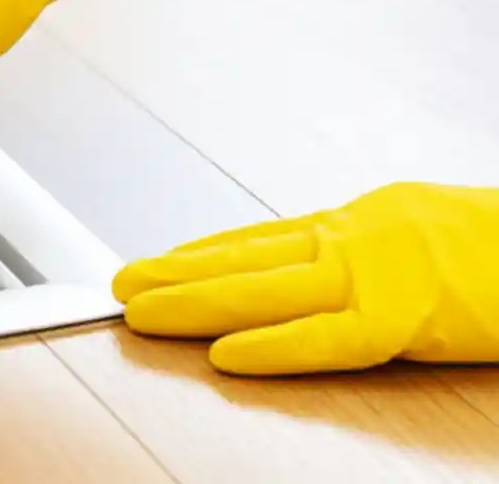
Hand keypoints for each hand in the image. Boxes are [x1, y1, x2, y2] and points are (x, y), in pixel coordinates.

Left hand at [113, 182, 498, 375]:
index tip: (158, 259)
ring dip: (196, 304)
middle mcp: (353, 240)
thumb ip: (361, 250)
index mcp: (358, 224)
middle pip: (244, 259)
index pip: (259, 237)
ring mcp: (375, 275)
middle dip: (176, 274)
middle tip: (121, 283)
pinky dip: (273, 349)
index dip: (201, 252)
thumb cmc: (498, 246)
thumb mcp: (417, 232)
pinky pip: (326, 338)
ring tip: (141, 312)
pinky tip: (225, 358)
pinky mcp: (406, 317)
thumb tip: (313, 261)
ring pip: (263, 291)